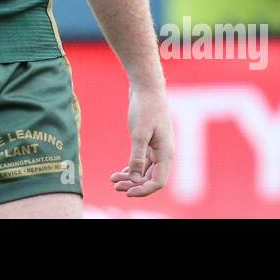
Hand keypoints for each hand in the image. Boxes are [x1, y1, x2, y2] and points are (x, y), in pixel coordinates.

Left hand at [110, 80, 173, 196]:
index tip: (126, 192)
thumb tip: (135, 178)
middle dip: (133, 184)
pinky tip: (119, 172)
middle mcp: (164, 153)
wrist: (147, 86)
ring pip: (145, 171)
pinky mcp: (149, 141)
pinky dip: (131, 168)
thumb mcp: (139, 132)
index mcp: (166, 153)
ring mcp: (157, 147)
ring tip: (113, 180)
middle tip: (114, 186)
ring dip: (131, 177)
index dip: (143, 190)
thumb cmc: (145, 107)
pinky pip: (142, 161)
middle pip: (150, 178)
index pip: (158, 182)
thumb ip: (137, 156)